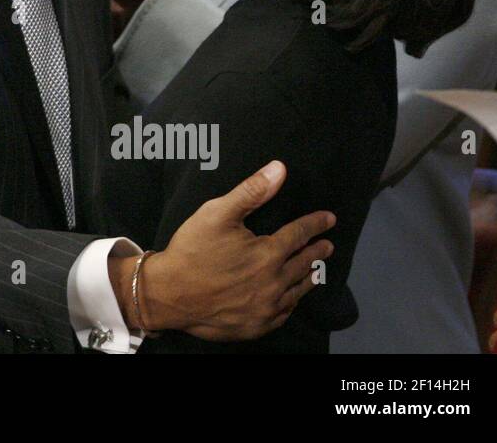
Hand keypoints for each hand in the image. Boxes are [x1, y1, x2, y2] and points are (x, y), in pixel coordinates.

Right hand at [117, 161, 335, 339]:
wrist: (168, 295)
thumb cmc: (192, 250)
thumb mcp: (216, 213)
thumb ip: (251, 191)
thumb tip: (279, 169)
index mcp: (267, 254)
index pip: (299, 234)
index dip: (315, 224)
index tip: (329, 219)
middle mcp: (273, 283)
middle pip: (304, 264)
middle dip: (317, 252)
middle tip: (328, 246)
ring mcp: (267, 308)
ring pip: (298, 291)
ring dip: (310, 277)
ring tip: (317, 270)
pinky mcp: (257, 326)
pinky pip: (284, 313)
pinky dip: (292, 302)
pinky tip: (291, 298)